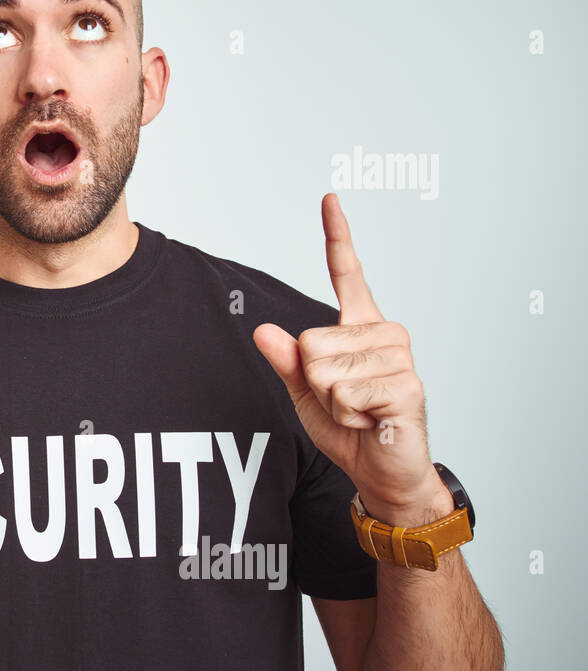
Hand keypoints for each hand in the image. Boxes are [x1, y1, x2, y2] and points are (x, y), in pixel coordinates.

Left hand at [252, 193, 449, 525]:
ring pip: (324, 369)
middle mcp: (384, 333)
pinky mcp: (407, 386)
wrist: (382, 471)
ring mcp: (399, 357)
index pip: (346, 273)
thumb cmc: (348, 428)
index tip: (328, 199)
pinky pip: (344, 394)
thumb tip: (263, 331)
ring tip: (360, 412)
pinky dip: (347, 416)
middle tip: (345, 401)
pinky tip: (371, 422)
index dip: (337, 236)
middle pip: (310, 342)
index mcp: (359, 327)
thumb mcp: (305, 392)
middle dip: (315, 382)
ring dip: (332, 402)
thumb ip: (286, 361)